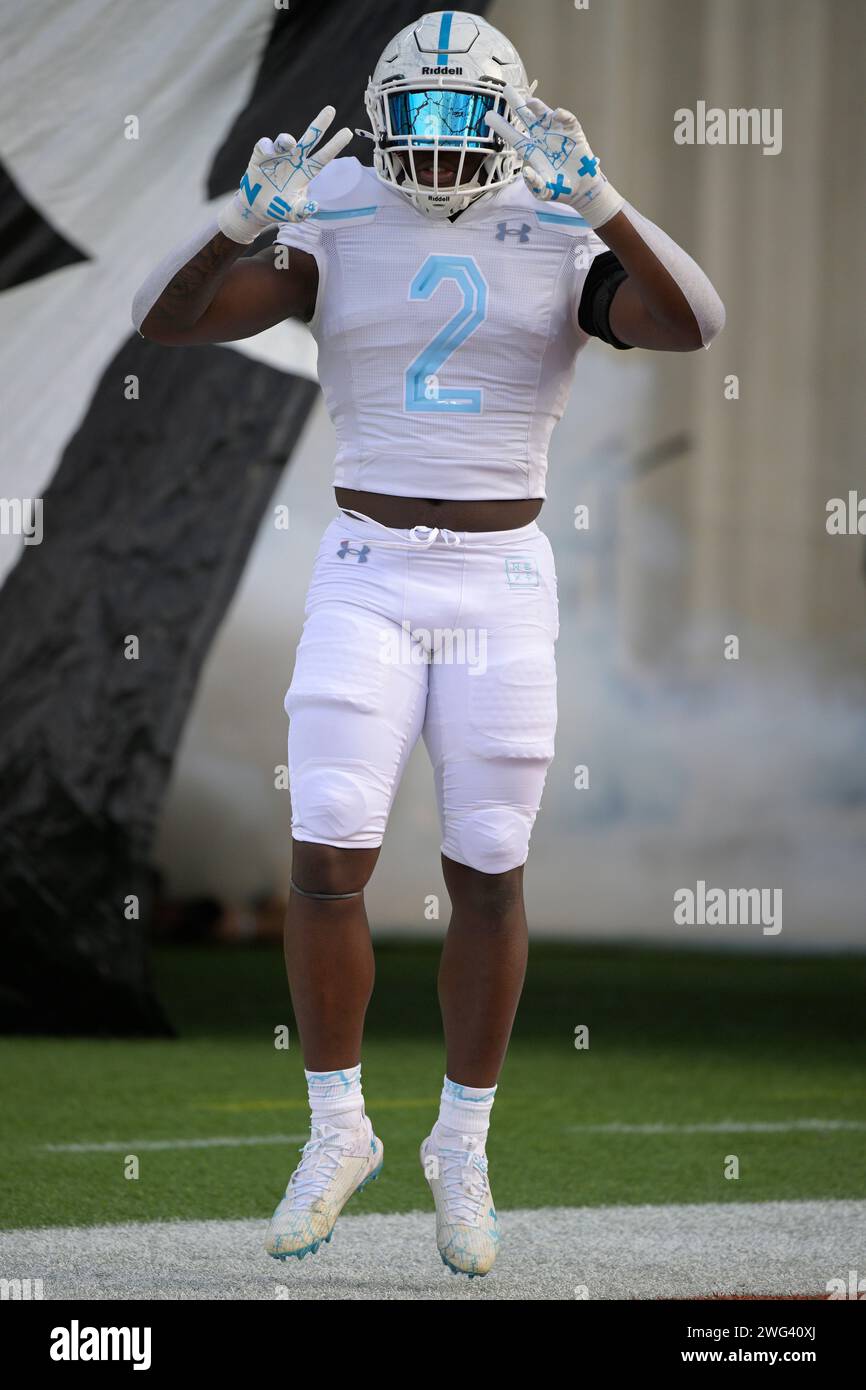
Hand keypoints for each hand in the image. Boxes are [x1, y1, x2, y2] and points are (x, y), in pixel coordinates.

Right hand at [218, 106, 351, 243]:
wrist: (256, 208)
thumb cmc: (279, 208)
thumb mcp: (292, 214)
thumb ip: (302, 211)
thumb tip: (313, 207)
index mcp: (306, 172)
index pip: (323, 157)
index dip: (335, 145)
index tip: (348, 133)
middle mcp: (294, 159)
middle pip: (309, 139)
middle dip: (319, 124)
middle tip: (330, 110)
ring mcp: (278, 156)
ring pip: (285, 140)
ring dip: (286, 139)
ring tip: (288, 143)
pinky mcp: (261, 156)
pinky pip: (264, 145)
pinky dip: (266, 146)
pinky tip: (267, 151)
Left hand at [484, 84, 622, 228]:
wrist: (581, 189)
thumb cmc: (559, 189)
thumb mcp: (543, 191)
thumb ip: (534, 183)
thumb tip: (526, 171)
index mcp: (530, 151)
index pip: (513, 136)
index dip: (501, 126)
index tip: (488, 115)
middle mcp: (541, 137)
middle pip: (526, 117)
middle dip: (517, 103)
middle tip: (506, 89)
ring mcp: (556, 133)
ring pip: (544, 114)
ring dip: (537, 106)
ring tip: (530, 100)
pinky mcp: (572, 132)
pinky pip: (566, 119)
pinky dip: (562, 115)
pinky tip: (557, 114)